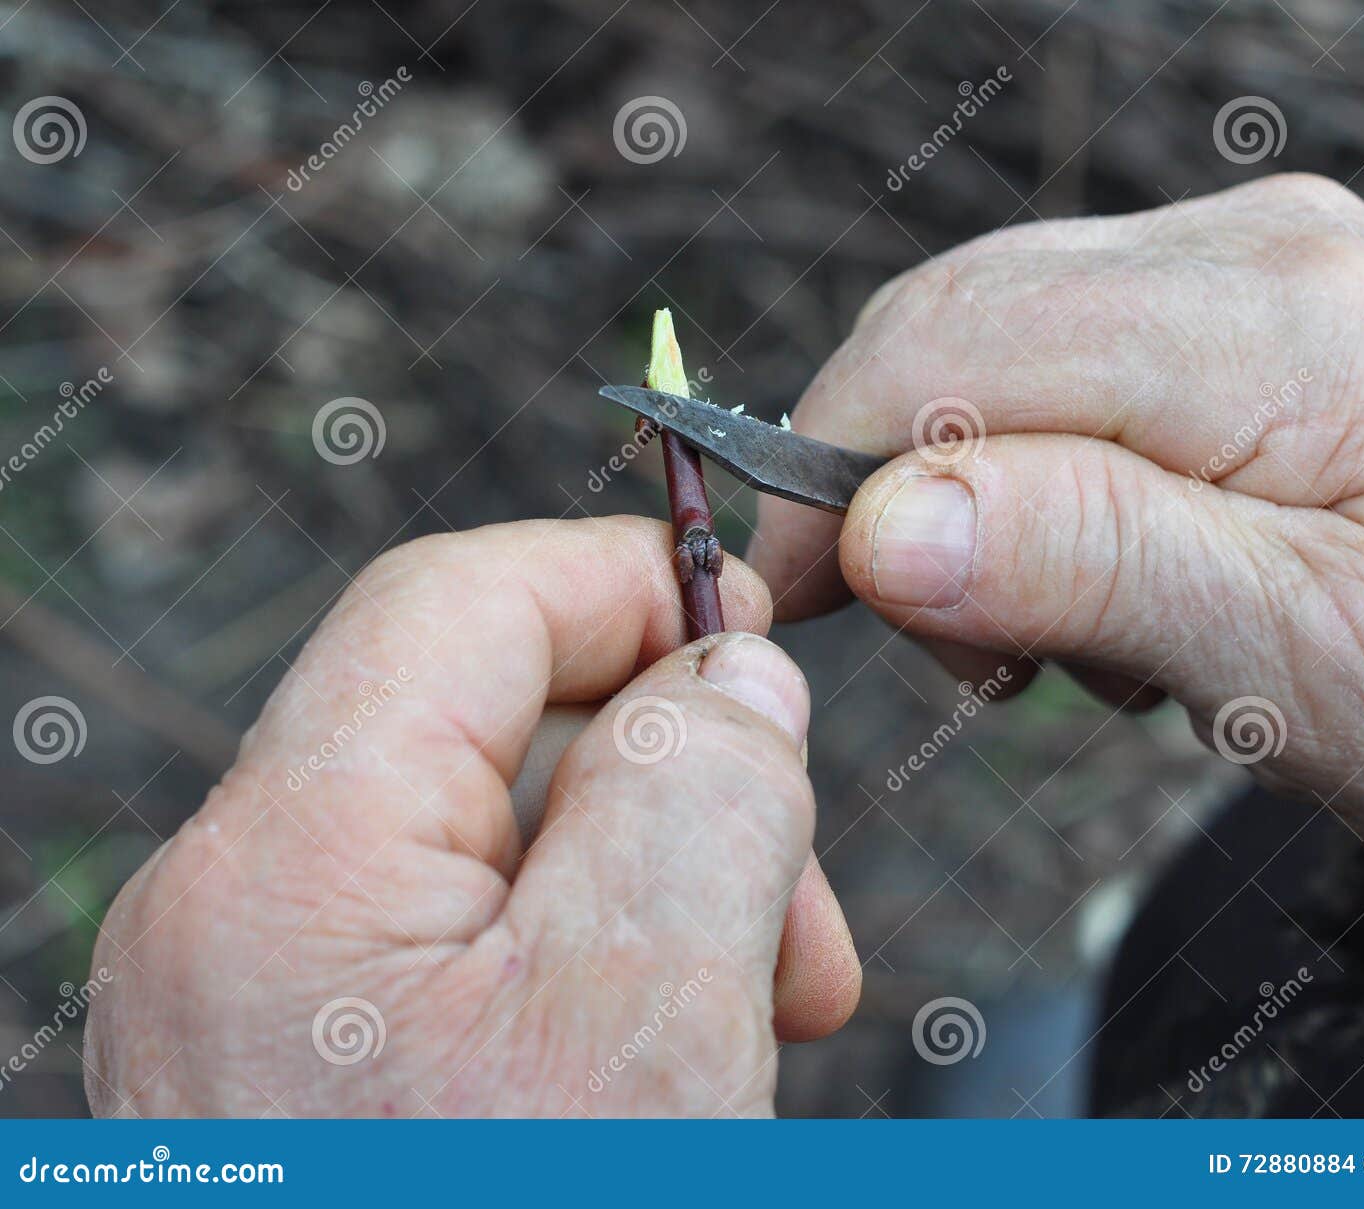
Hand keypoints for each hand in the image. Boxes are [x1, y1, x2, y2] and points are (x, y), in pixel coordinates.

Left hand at [85, 518, 859, 1116]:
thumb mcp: (643, 1021)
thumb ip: (698, 798)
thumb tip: (734, 677)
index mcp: (289, 863)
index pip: (460, 604)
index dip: (621, 584)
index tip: (751, 624)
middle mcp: (246, 915)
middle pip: (498, 729)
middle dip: (677, 789)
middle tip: (799, 919)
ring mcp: (272, 1002)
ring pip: (509, 845)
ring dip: (661, 897)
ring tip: (757, 1020)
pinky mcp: (321, 1068)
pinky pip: (482, 953)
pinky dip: (602, 975)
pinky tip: (673, 1063)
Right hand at [754, 173, 1363, 949]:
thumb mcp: (1306, 673)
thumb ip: (1096, 571)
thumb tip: (880, 525)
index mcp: (1283, 322)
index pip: (962, 349)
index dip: (835, 472)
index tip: (787, 602)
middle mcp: (1256, 251)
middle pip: (955, 327)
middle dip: (899, 493)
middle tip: (964, 659)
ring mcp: (1243, 269)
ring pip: (982, 351)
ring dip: (969, 506)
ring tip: (1080, 649)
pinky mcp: (1228, 315)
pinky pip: (1044, 373)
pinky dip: (1024, 492)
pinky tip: (1109, 588)